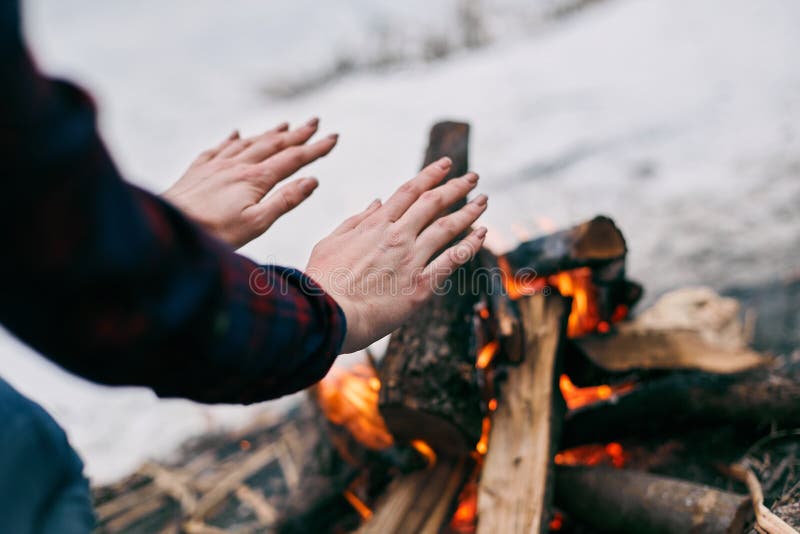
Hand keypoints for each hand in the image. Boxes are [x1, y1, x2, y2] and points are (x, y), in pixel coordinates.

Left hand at [163, 118, 336, 247]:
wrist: (169, 228)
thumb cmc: (214, 233)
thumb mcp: (257, 223)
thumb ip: (285, 200)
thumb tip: (312, 181)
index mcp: (255, 179)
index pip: (293, 159)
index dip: (315, 148)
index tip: (333, 137)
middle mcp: (236, 165)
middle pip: (273, 145)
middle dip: (296, 134)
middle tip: (314, 122)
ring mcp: (215, 165)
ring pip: (248, 143)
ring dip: (269, 133)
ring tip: (285, 125)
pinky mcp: (197, 171)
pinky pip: (219, 148)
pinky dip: (233, 140)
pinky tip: (236, 134)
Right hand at [306, 157, 487, 352]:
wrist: (326, 314)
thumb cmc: (321, 281)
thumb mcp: (330, 242)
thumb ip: (356, 221)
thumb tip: (377, 202)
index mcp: (375, 224)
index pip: (409, 191)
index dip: (430, 175)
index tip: (445, 164)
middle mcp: (397, 236)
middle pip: (433, 202)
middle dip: (456, 187)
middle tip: (473, 177)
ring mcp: (411, 258)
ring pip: (447, 227)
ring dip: (468, 211)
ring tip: (483, 201)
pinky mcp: (420, 285)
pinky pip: (452, 260)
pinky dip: (470, 245)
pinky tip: (482, 234)